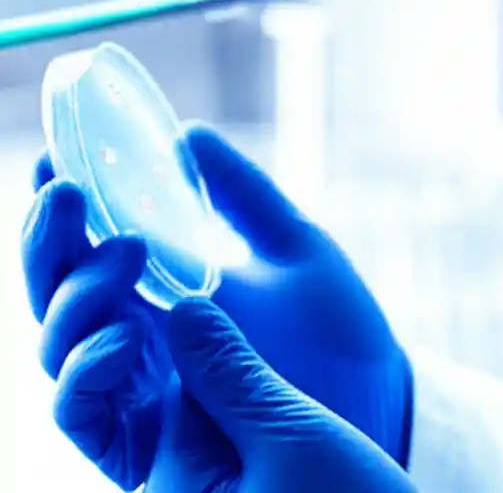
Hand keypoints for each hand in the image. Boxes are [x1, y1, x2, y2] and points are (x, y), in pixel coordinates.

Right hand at [22, 125, 411, 489]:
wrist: (381, 408)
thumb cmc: (341, 334)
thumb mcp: (296, 250)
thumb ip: (241, 196)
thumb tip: (188, 132)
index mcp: (161, 293)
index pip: (87, 248)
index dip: (59, 209)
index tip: (51, 155)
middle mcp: (137, 341)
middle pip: (56, 293)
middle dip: (49, 240)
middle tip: (68, 191)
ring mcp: (136, 392)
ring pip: (59, 346)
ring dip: (74, 294)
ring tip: (126, 249)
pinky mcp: (142, 445)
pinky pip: (81, 414)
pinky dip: (86, 372)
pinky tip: (129, 334)